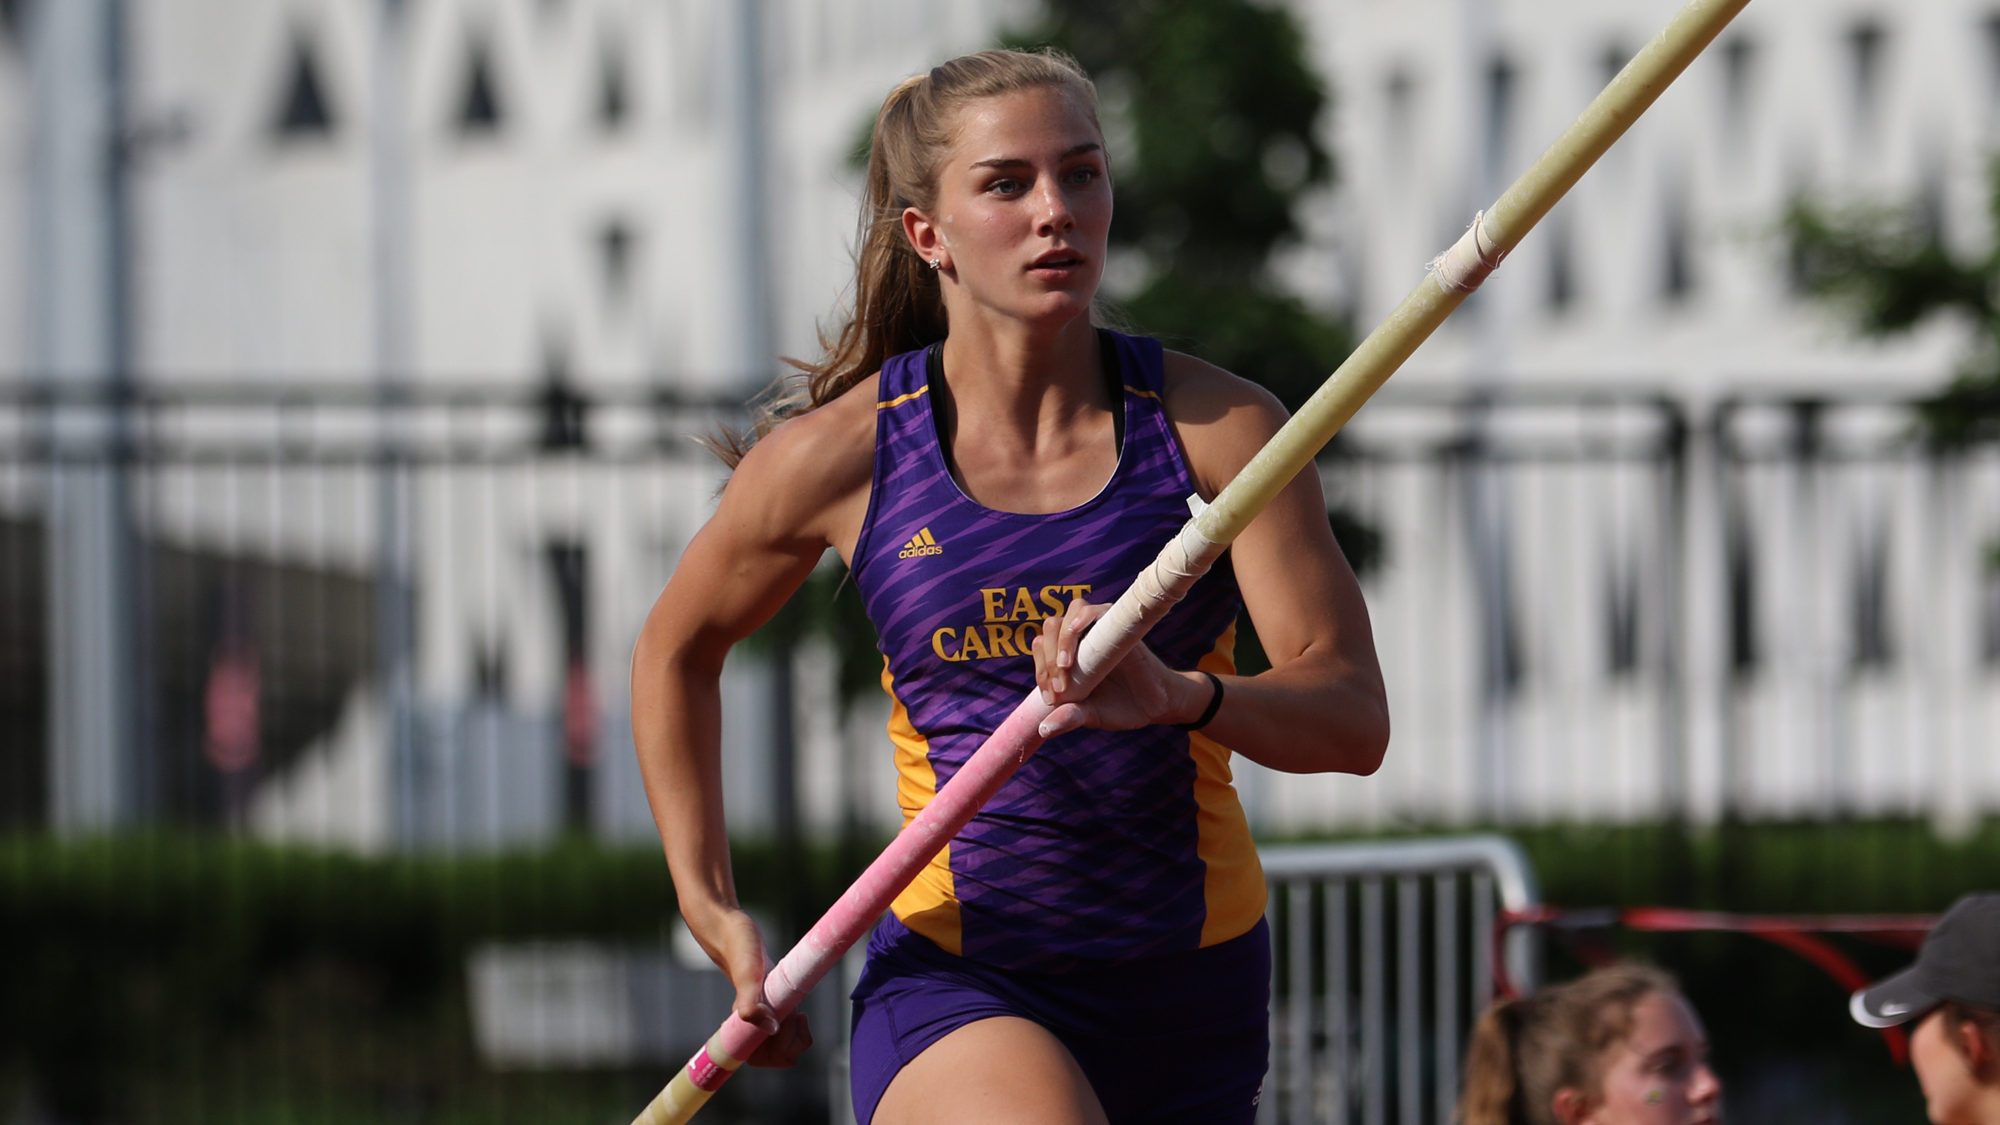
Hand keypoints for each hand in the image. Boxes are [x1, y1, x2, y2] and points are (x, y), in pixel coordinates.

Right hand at [689, 905, 813, 1067]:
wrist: (731, 927)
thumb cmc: (738, 947)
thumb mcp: (747, 973)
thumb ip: (751, 1004)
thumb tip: (771, 1029)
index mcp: (743, 1021)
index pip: (761, 1058)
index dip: (781, 1049)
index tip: (791, 1022)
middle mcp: (751, 1021)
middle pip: (775, 1056)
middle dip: (793, 1043)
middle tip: (799, 1017)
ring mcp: (761, 1012)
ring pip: (780, 1043)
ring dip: (795, 1034)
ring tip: (800, 1014)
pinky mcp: (768, 1000)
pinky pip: (783, 1025)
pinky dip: (795, 1023)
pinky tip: (797, 1006)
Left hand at [1030, 595, 1209, 737]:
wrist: (1156, 703)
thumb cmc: (1121, 706)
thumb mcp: (1091, 715)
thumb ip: (1069, 717)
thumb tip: (1044, 729)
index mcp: (1066, 656)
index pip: (1041, 650)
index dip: (1040, 671)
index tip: (1051, 698)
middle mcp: (1078, 638)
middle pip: (1049, 631)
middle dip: (1047, 660)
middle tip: (1061, 688)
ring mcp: (1096, 628)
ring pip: (1066, 618)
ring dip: (1060, 641)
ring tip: (1065, 665)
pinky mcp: (1115, 623)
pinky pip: (1092, 610)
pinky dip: (1080, 617)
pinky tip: (1075, 630)